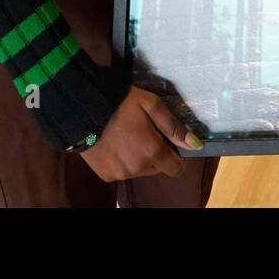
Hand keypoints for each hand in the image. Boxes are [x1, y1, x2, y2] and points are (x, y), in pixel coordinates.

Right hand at [78, 86, 202, 181]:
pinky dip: (123, 162)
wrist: (83, 109)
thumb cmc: (121, 103)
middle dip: (156, 153)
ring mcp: (120, 174)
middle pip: (157, 167)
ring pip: (140, 170)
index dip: (177, 157)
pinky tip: (115, 144)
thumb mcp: (152, 105)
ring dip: (139, 158)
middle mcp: (137, 167)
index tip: (170, 142)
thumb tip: (195, 144)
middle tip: (145, 132)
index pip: (176, 169)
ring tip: (128, 136)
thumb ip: (173, 127)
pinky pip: (122, 171)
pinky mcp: (105, 175)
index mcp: (152, 151)